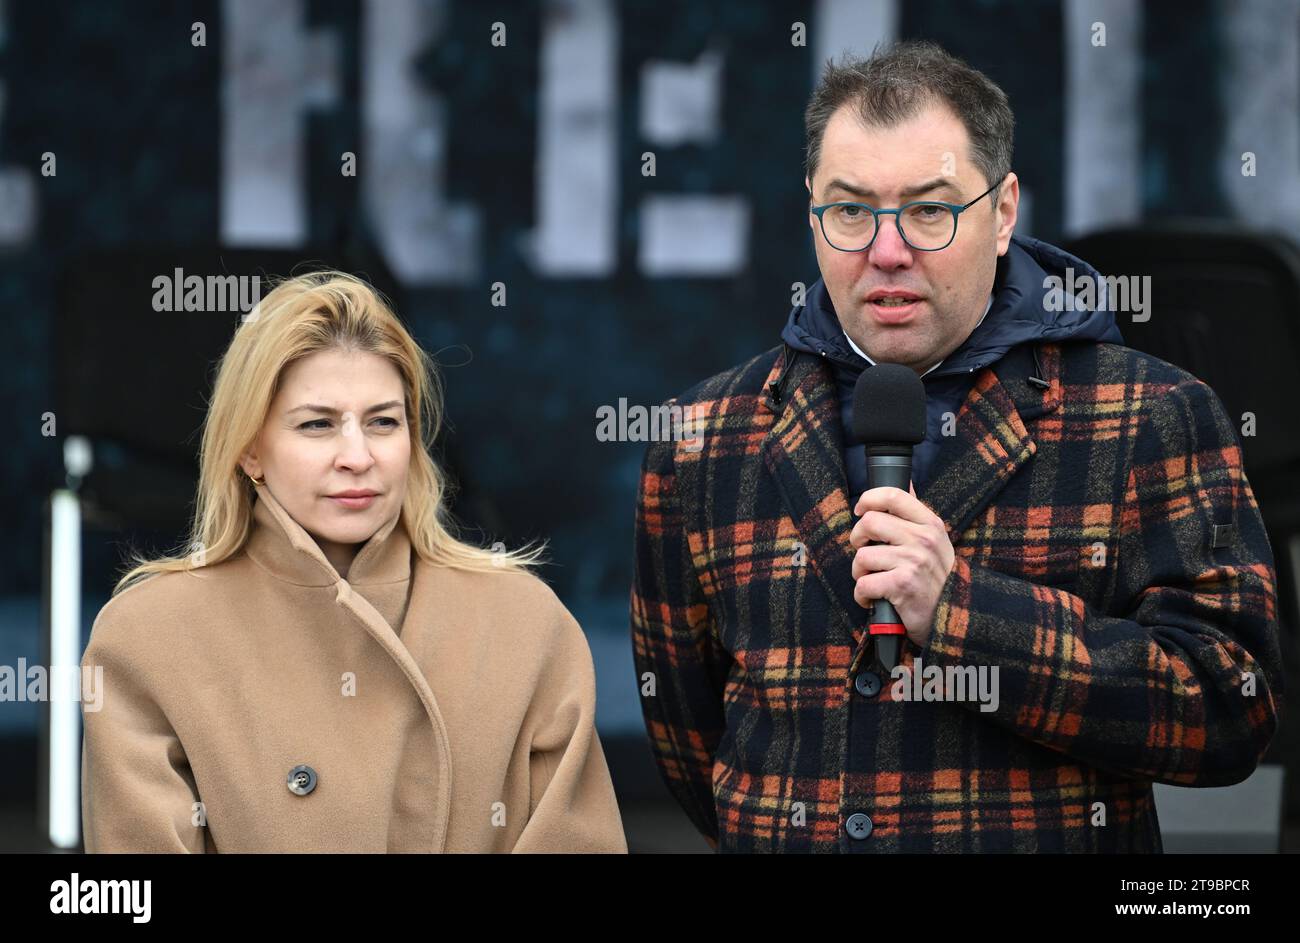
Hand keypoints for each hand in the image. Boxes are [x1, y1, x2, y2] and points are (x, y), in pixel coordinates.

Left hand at [850, 482, 954, 649]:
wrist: (953, 616)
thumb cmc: (937, 577)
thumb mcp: (935, 540)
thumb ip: (915, 512)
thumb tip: (906, 480)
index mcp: (929, 523)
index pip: (892, 495)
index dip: (868, 499)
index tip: (860, 512)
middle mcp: (923, 539)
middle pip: (869, 522)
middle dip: (857, 540)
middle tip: (865, 553)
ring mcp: (913, 561)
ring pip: (862, 556)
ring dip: (859, 573)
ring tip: (872, 581)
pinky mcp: (902, 584)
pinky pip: (864, 584)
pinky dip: (862, 596)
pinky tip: (873, 599)